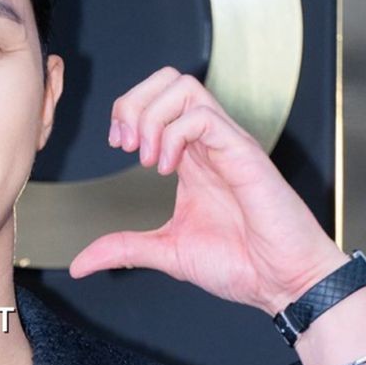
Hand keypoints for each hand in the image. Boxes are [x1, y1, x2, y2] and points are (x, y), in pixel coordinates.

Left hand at [68, 67, 347, 314]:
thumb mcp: (166, 251)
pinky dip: (174, 135)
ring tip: (147, 157)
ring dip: (151, 117)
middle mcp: (208, 142)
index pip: (156, 98)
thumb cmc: (242, 264)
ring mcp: (227, 144)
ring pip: (183, 88)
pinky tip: (169, 168)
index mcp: (191, 156)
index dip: (127, 111)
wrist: (284, 285)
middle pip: (167, 79)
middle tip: (126, 144)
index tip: (118, 146)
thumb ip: (123, 248)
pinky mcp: (244, 153)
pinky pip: (203, 117)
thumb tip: (81, 263)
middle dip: (133, 103)